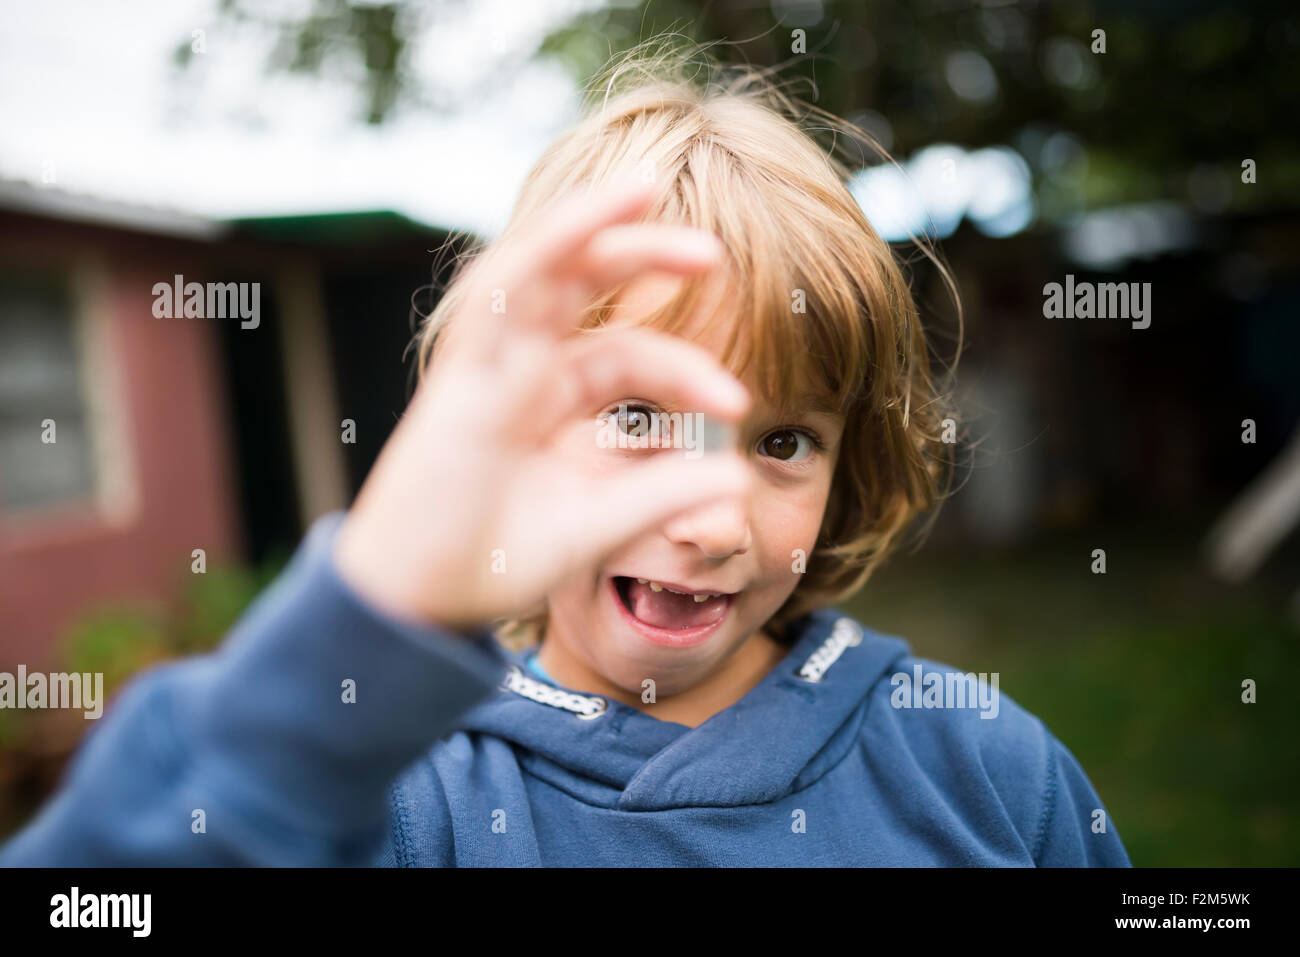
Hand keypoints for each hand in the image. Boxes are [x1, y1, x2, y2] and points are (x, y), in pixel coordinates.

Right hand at [333, 177, 751, 629]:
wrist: (415, 604)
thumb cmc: (494, 563)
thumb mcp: (596, 528)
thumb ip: (660, 495)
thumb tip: (738, 472)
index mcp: (553, 404)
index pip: (629, 358)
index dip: (688, 370)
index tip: (740, 404)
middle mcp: (521, 372)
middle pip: (585, 290)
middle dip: (644, 258)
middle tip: (716, 251)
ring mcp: (486, 367)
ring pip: (538, 269)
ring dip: (590, 223)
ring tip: (650, 188)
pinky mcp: (457, 374)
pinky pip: (498, 294)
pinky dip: (543, 246)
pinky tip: (591, 216)